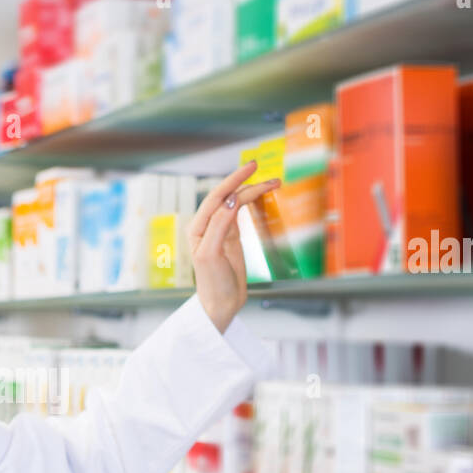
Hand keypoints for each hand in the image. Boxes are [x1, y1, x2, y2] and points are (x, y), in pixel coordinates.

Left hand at [186, 160, 281, 332]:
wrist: (221, 304)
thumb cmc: (212, 283)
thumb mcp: (212, 254)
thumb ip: (220, 226)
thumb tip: (231, 200)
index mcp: (198, 227)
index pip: (217, 196)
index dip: (233, 180)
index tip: (251, 168)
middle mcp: (208, 225)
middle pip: (228, 195)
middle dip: (246, 182)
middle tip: (266, 172)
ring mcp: (220, 229)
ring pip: (236, 202)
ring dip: (253, 191)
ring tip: (273, 183)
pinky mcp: (232, 236)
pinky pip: (241, 212)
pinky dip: (253, 202)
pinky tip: (262, 195)